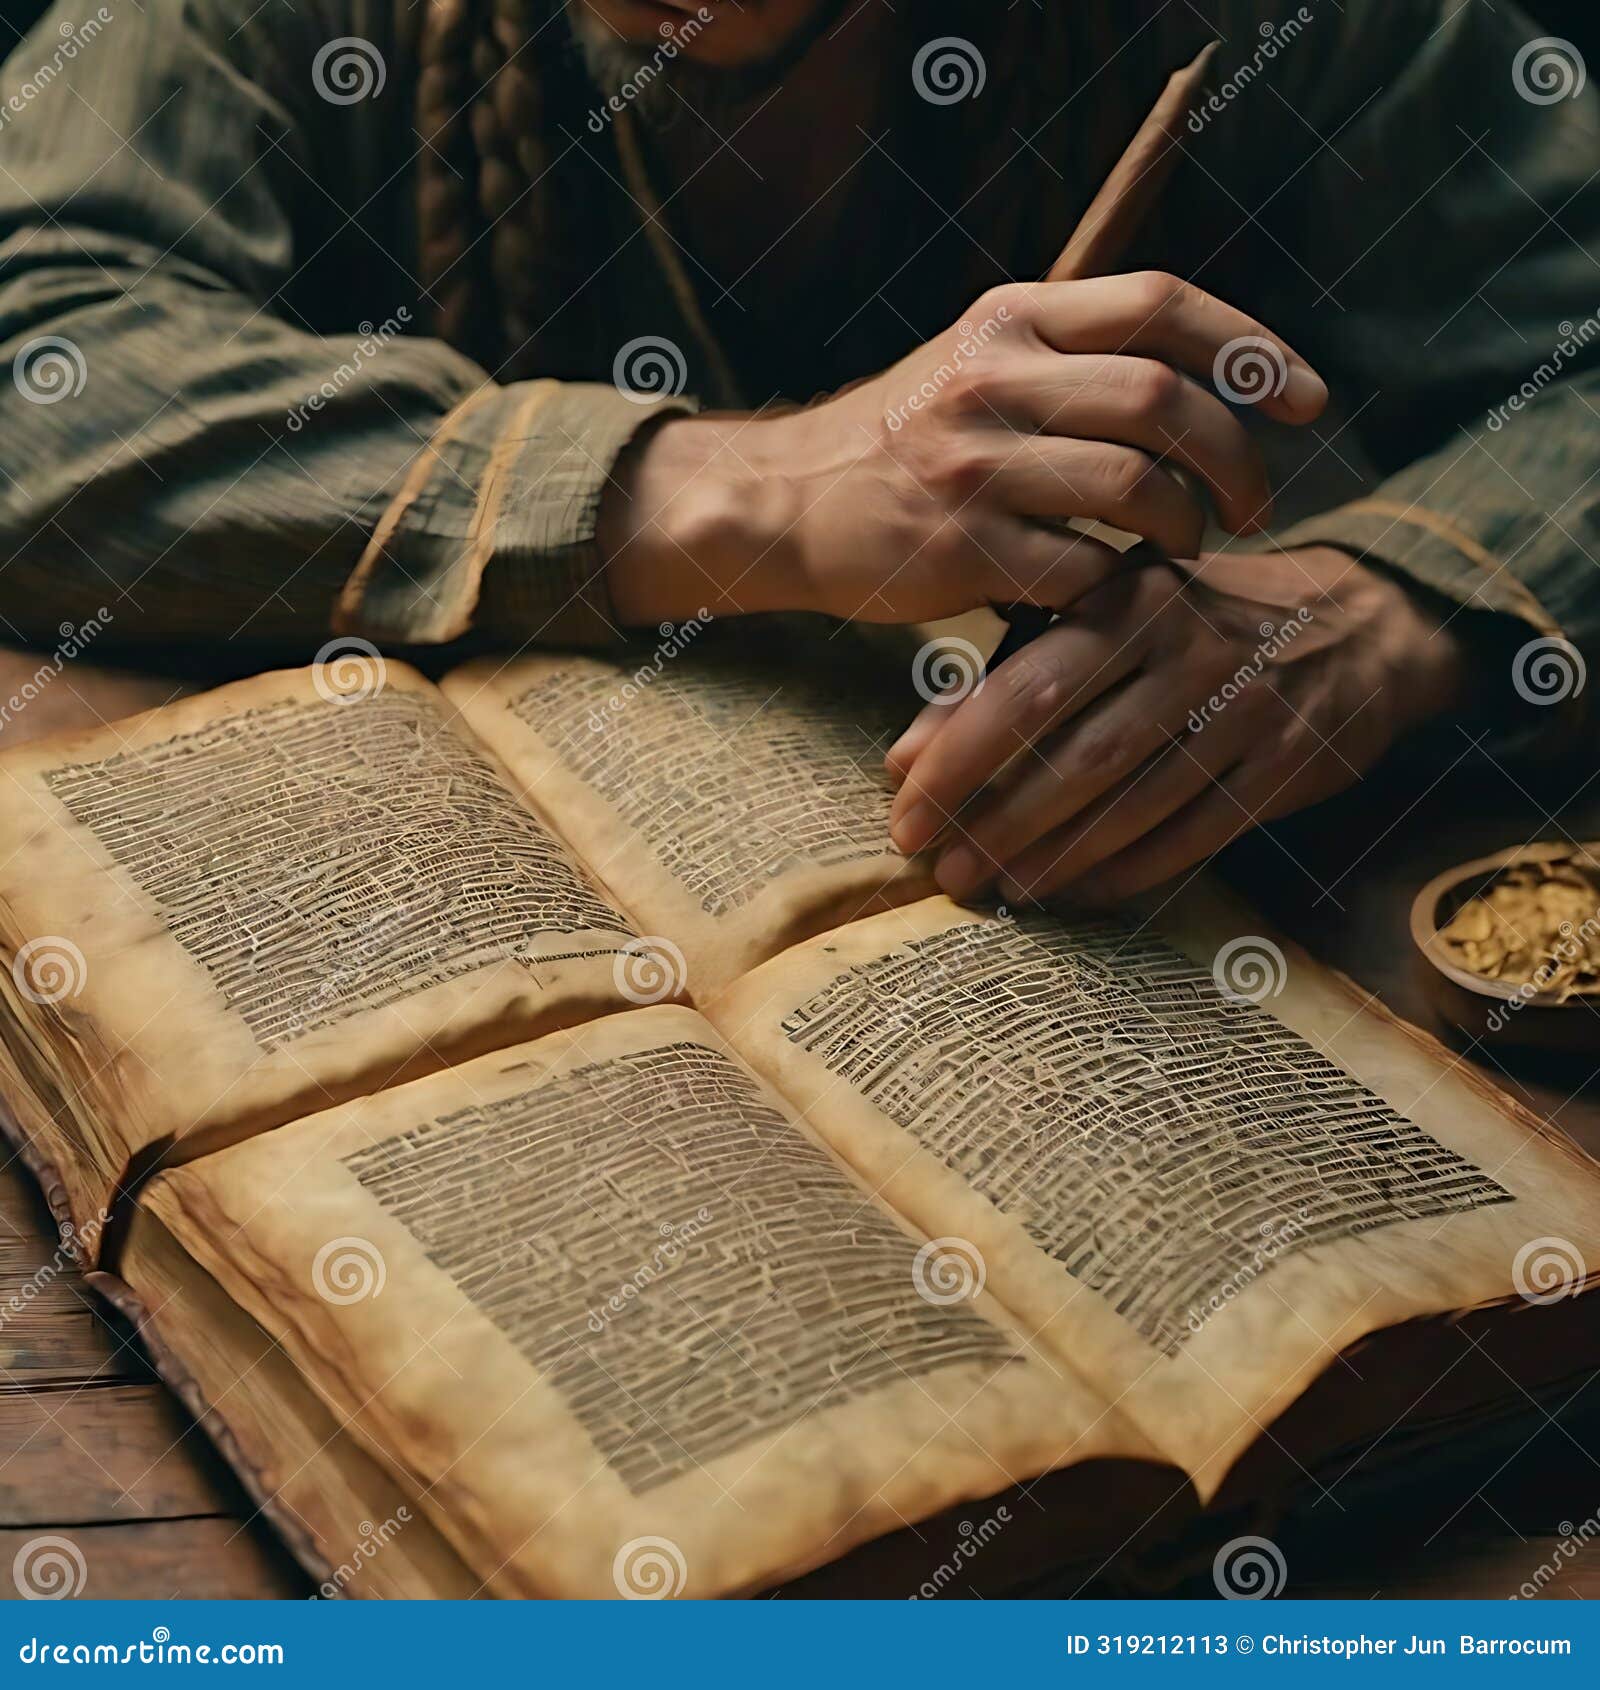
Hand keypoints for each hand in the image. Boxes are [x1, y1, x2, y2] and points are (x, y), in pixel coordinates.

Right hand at [602, 274, 1326, 625]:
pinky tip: (1108, 588)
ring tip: (1186, 549)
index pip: (1162, 304)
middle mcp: (992, 378)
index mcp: (1011, 318)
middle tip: (1257, 505)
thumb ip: (1072, 354)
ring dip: (1185, 528)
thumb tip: (1204, 377)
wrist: (786, 501)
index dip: (1252, 350)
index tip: (1306, 402)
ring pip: (1134, 489)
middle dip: (1237, 459)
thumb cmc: (900, 439)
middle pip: (1164, 400)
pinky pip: (1078, 569)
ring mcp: (973, 464)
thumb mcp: (976, 361)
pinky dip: (1112, 586)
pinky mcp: (958, 548)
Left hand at [885, 548, 1469, 904]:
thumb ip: (1001, 678)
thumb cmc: (1190, 621)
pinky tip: (1073, 894)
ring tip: (994, 890)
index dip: (957, 759)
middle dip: (998, 821)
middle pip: (1077, 754)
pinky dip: (1126, 872)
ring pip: (1134, 803)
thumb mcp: (1100, 620)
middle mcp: (1188, 652)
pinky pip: (1193, 836)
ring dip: (1055, 857)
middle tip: (942, 869)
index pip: (1026, 688)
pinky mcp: (1286, 767)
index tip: (903, 813)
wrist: (1354, 623)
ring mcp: (1245, 712)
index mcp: (1128, 602)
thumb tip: (904, 757)